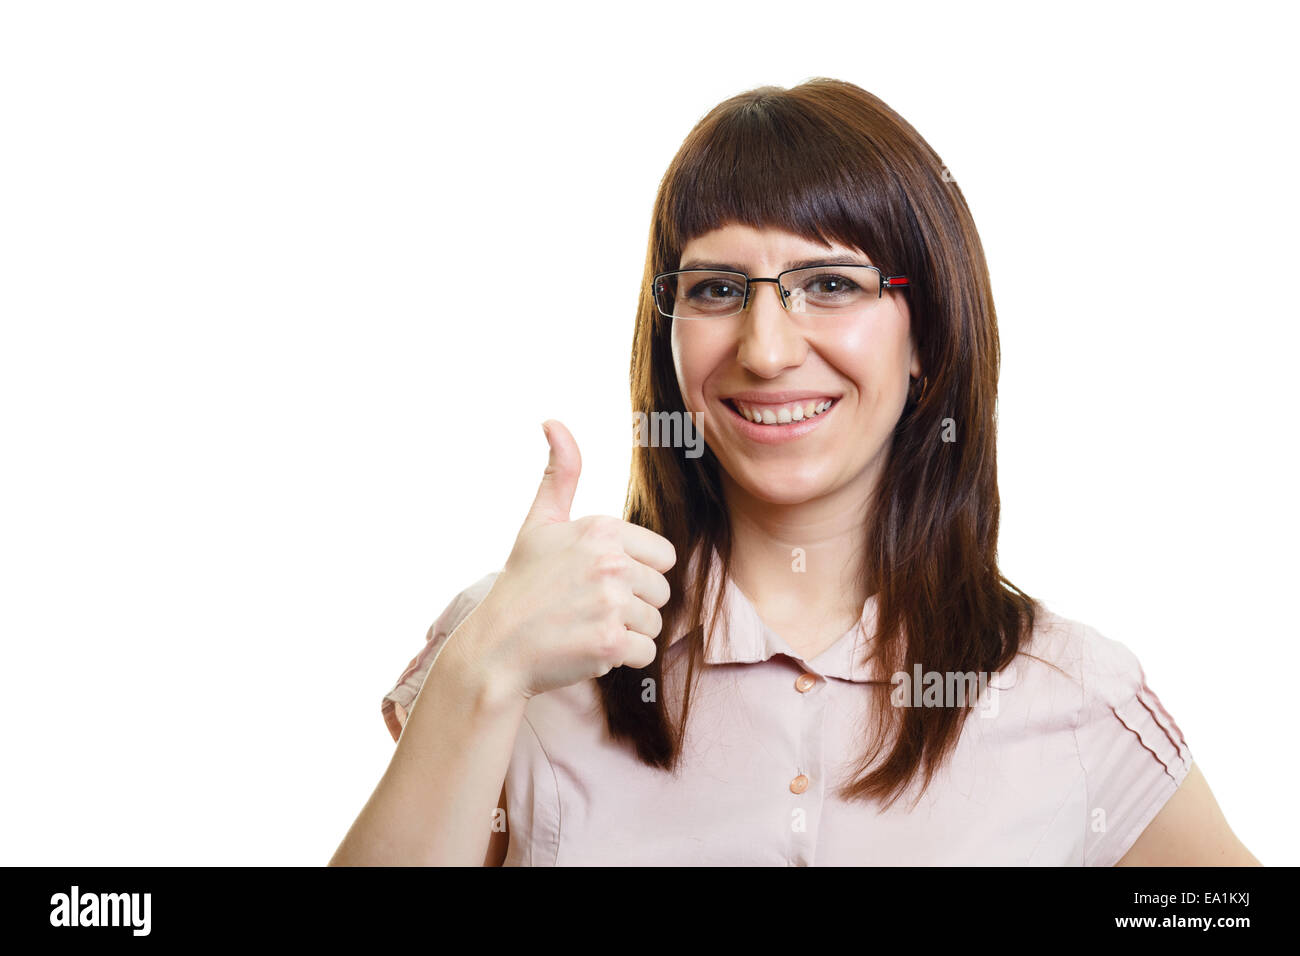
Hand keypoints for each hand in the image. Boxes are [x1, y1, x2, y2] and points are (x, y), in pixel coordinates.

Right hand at [459, 420, 676, 699]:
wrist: (495, 649)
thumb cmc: (522, 585)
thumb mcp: (540, 523)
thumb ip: (560, 473)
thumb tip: (553, 421)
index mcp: (602, 529)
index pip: (664, 556)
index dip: (636, 572)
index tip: (597, 581)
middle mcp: (610, 562)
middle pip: (662, 591)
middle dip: (633, 605)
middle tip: (588, 608)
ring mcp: (612, 603)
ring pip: (655, 624)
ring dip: (627, 633)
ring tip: (586, 628)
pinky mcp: (611, 643)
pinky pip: (645, 653)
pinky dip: (621, 659)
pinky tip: (587, 649)